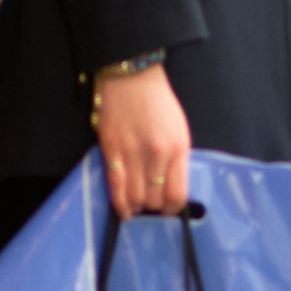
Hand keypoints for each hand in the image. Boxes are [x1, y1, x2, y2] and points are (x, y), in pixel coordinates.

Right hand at [95, 66, 190, 219]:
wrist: (132, 78)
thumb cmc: (159, 103)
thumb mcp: (179, 130)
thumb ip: (177, 159)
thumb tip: (170, 188)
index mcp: (178, 148)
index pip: (177, 194)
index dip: (172, 210)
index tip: (168, 212)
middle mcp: (156, 154)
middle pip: (155, 198)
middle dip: (153, 207)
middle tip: (150, 206)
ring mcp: (132, 153)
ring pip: (135, 197)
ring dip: (137, 207)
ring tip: (137, 207)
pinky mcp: (111, 149)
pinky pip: (115, 186)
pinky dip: (119, 203)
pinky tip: (124, 211)